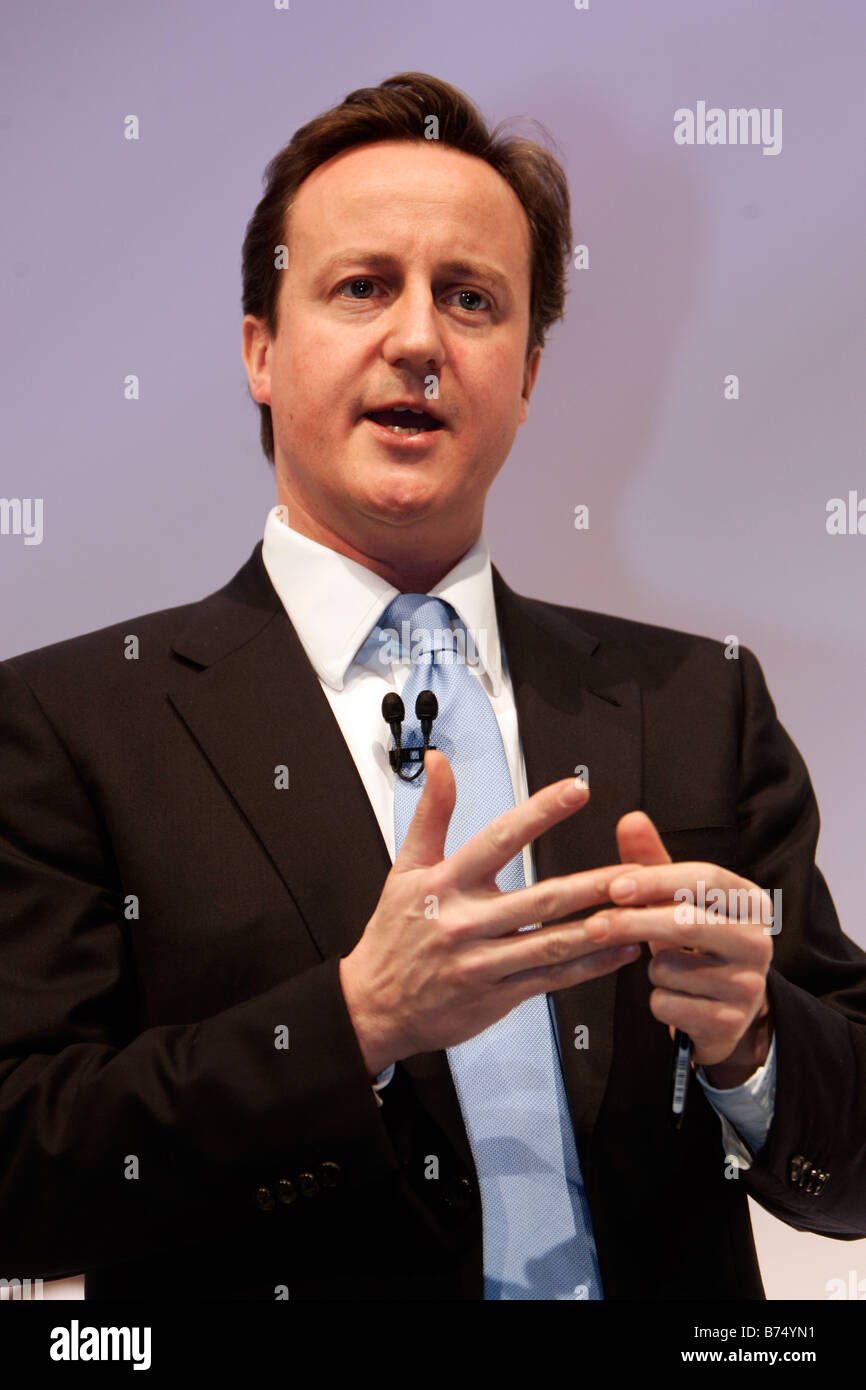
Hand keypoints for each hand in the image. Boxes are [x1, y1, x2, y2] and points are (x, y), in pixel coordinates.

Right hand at [339, 751, 644, 1077]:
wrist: (374, 1006)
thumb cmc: (393, 934)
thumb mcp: (404, 868)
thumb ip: (431, 813)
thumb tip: (439, 762)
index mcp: (445, 883)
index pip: (499, 839)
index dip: (539, 813)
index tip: (576, 790)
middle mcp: (466, 921)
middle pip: (539, 897)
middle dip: (592, 882)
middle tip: (633, 868)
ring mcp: (484, 962)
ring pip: (551, 942)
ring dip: (599, 927)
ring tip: (637, 910)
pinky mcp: (497, 996)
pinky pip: (550, 979)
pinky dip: (589, 966)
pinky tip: (619, 952)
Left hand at [582, 811, 773, 1079]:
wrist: (726, 1012)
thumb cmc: (697, 945)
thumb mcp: (679, 903)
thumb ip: (654, 862)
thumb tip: (630, 819)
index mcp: (752, 902)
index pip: (705, 878)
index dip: (656, 880)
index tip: (615, 886)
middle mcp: (760, 941)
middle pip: (688, 922)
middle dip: (634, 922)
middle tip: (595, 925)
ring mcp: (748, 984)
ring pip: (671, 967)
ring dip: (651, 968)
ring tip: (669, 968)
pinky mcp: (729, 1021)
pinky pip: (668, 1003)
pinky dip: (657, 999)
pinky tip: (677, 998)